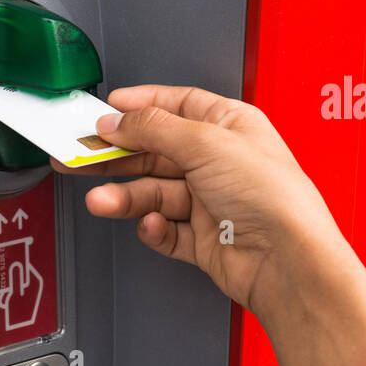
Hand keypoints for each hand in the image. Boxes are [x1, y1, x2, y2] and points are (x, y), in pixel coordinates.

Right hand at [55, 84, 365, 365]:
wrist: (286, 261)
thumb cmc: (272, 197)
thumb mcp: (205, 143)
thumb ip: (153, 128)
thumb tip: (117, 120)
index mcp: (230, 126)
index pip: (177, 105)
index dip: (140, 106)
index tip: (106, 111)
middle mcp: (220, 162)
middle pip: (155, 150)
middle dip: (116, 155)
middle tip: (79, 156)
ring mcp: (211, 201)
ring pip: (154, 193)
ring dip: (126, 196)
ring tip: (102, 201)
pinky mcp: (204, 238)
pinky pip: (166, 230)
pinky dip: (155, 229)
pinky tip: (153, 226)